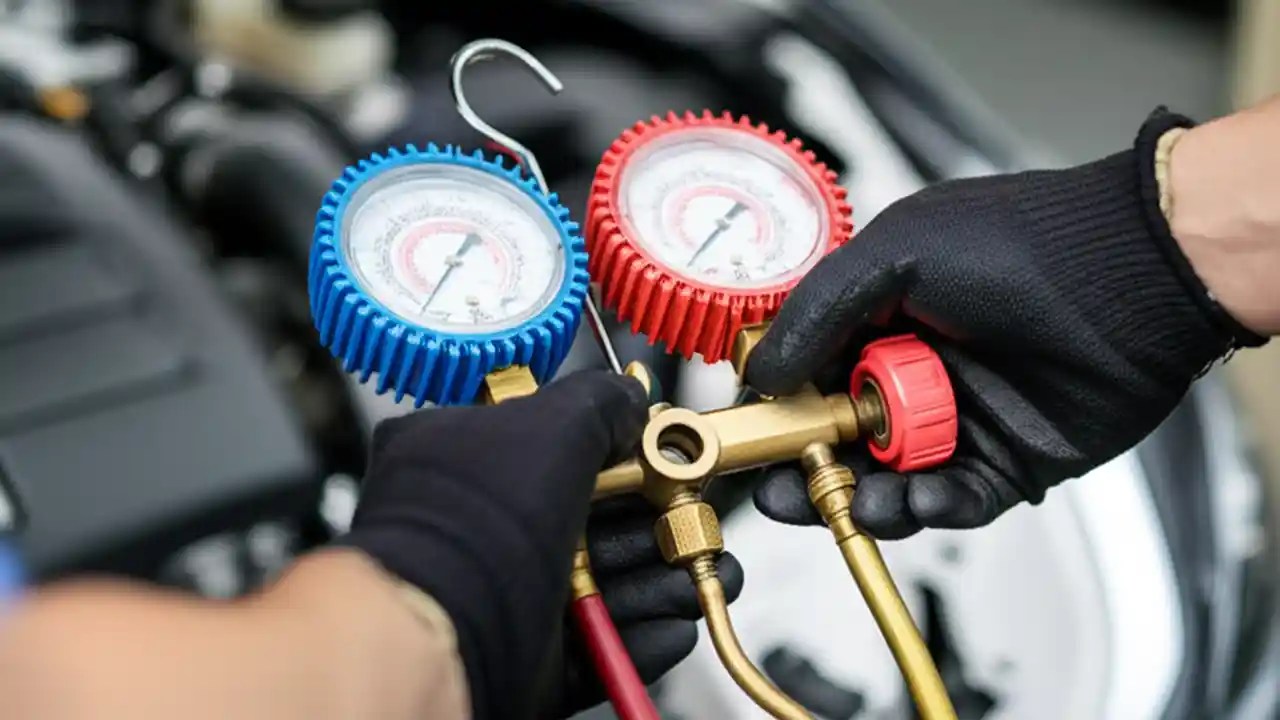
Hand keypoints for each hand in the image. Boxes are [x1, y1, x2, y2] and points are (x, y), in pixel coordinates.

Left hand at [341, 370, 741, 719]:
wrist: (445, 632)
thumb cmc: (476, 523)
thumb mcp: (551, 425)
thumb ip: (598, 402)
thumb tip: (629, 397)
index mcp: (466, 458)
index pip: (556, 444)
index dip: (621, 452)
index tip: (667, 462)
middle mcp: (482, 526)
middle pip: (591, 520)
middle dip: (656, 526)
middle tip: (695, 526)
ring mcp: (503, 595)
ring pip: (601, 586)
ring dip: (661, 582)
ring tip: (702, 582)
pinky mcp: (523, 659)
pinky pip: (595, 647)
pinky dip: (640, 638)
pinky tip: (677, 626)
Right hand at [746, 109, 1265, 538]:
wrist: (1139, 275)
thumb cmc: (1024, 245)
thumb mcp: (896, 252)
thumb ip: (818, 309)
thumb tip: (762, 370)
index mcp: (882, 316)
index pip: (809, 370)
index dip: (777, 404)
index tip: (748, 431)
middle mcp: (915, 370)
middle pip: (840, 436)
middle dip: (806, 466)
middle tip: (779, 489)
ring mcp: (960, 419)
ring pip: (891, 477)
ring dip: (861, 496)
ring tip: (844, 502)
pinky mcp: (1008, 462)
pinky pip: (955, 499)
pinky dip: (933, 507)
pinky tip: (922, 499)